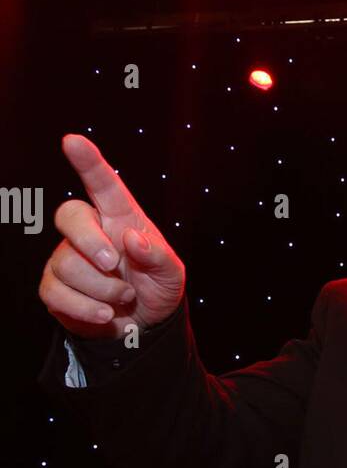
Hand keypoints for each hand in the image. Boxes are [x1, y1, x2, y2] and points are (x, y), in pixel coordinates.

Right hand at [39, 133, 185, 340]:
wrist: (145, 326)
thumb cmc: (157, 288)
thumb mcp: (171, 273)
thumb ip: (158, 255)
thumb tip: (131, 239)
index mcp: (119, 217)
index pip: (102, 184)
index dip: (88, 162)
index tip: (73, 141)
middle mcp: (90, 232)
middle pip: (69, 215)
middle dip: (89, 240)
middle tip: (113, 263)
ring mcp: (67, 257)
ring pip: (67, 263)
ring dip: (102, 288)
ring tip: (124, 297)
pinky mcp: (55, 287)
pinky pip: (56, 292)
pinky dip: (86, 308)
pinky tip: (105, 314)